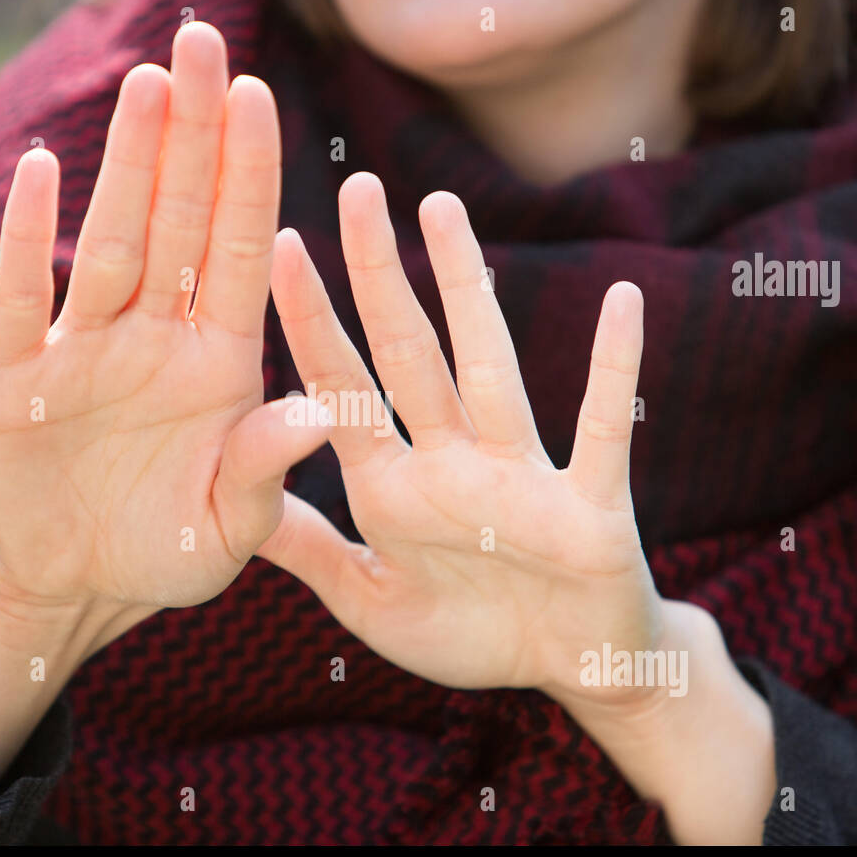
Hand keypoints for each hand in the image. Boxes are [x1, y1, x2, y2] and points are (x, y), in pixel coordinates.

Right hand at [0, 22, 328, 652]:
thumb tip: (320, 413)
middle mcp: (156, 339)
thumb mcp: (228, 526)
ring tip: (148, 87)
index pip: (241, 253)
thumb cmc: (169, 551)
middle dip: (195, 137)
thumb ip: (264, 468)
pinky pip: (24, 299)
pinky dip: (32, 240)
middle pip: (181, 223)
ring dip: (127, 166)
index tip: (261, 97)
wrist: (76, 584)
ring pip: (111, 243)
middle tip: (204, 42)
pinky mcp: (16, 377)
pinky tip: (45, 171)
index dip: (250, 176)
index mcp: (220, 365)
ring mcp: (84, 350)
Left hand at [261, 172, 663, 703]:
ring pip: (489, 367)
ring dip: (467, 291)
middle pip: (408, 354)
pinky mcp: (589, 503)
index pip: (343, 390)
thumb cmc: (470, 633)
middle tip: (357, 188)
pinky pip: (600, 428)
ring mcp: (519, 476)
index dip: (311, 323)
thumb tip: (234, 502)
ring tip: (444, 209)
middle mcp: (451, 463)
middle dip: (378, 275)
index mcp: (392, 488)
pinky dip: (611, 370)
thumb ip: (310, 552)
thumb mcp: (369, 602)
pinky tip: (622, 300)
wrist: (568, 668)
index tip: (279, 248)